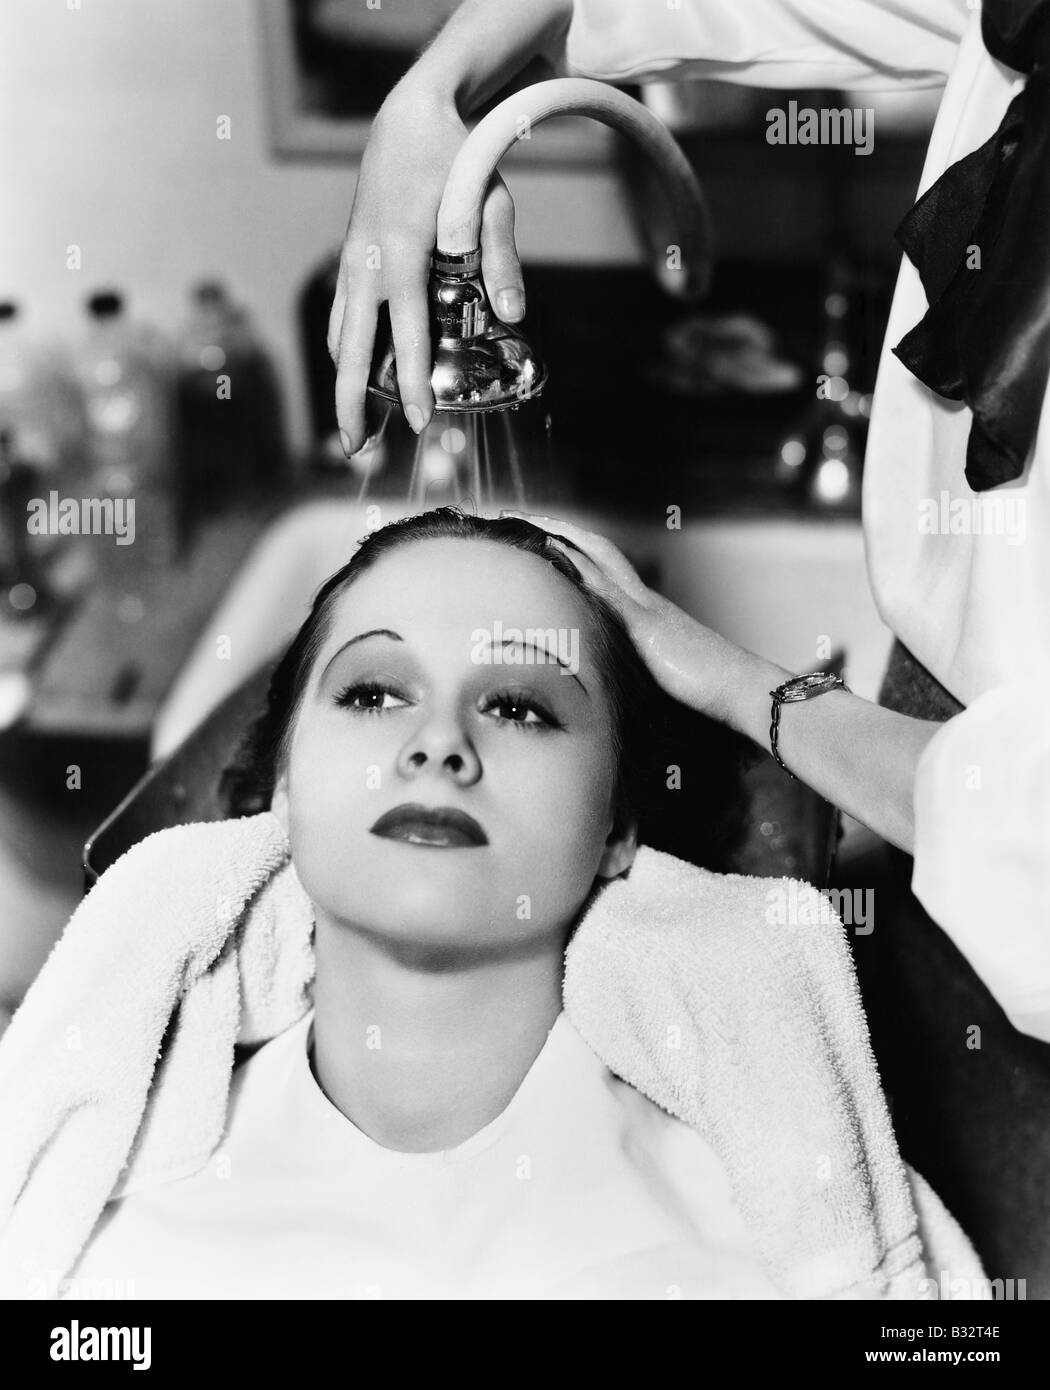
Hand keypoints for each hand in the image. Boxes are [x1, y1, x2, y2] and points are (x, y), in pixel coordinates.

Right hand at [328, 80, 525, 455]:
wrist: (409, 115)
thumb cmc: (457, 155)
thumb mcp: (490, 198)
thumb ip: (501, 256)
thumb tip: (513, 313)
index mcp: (402, 252)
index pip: (406, 332)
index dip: (412, 380)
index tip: (418, 420)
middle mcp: (368, 262)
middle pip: (350, 349)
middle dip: (350, 404)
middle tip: (358, 453)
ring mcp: (353, 260)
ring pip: (338, 336)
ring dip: (344, 384)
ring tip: (355, 431)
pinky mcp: (350, 256)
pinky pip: (339, 315)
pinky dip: (344, 351)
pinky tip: (355, 376)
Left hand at [501, 511, 747, 721]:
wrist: (743, 690)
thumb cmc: (712, 691)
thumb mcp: (668, 674)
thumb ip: (644, 666)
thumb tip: (620, 677)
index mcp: (650, 612)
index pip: (606, 569)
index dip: (576, 550)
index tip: (544, 538)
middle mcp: (646, 601)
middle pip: (598, 550)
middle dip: (560, 530)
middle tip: (522, 515)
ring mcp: (646, 610)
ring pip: (597, 560)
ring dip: (561, 537)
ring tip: (525, 521)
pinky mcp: (646, 627)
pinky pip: (605, 589)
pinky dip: (578, 568)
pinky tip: (551, 553)